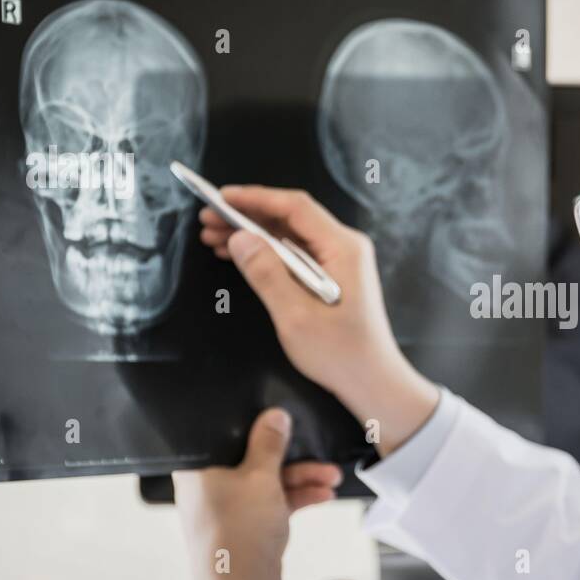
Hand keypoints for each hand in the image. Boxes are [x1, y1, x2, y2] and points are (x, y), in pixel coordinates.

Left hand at [174, 407, 342, 579]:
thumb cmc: (239, 531)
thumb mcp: (260, 477)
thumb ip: (269, 444)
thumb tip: (274, 416)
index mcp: (198, 471)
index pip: (225, 437)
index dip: (254, 428)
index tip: (282, 423)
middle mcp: (209, 488)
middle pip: (254, 460)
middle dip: (294, 460)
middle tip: (321, 458)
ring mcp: (228, 510)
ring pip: (268, 483)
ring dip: (302, 480)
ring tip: (333, 479)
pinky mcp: (245, 528)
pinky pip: (272, 504)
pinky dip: (295, 499)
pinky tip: (323, 496)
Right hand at [199, 185, 438, 455]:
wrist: (372, 382)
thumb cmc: (339, 353)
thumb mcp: (295, 316)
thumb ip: (266, 273)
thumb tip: (239, 237)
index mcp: (343, 248)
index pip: (295, 208)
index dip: (255, 198)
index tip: (220, 197)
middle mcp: (345, 247)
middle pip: (290, 219)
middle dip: (247, 216)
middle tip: (207, 221)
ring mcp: (340, 261)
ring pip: (289, 236)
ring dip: (252, 234)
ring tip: (213, 238)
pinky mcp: (332, 276)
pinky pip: (294, 254)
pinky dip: (265, 253)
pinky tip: (237, 256)